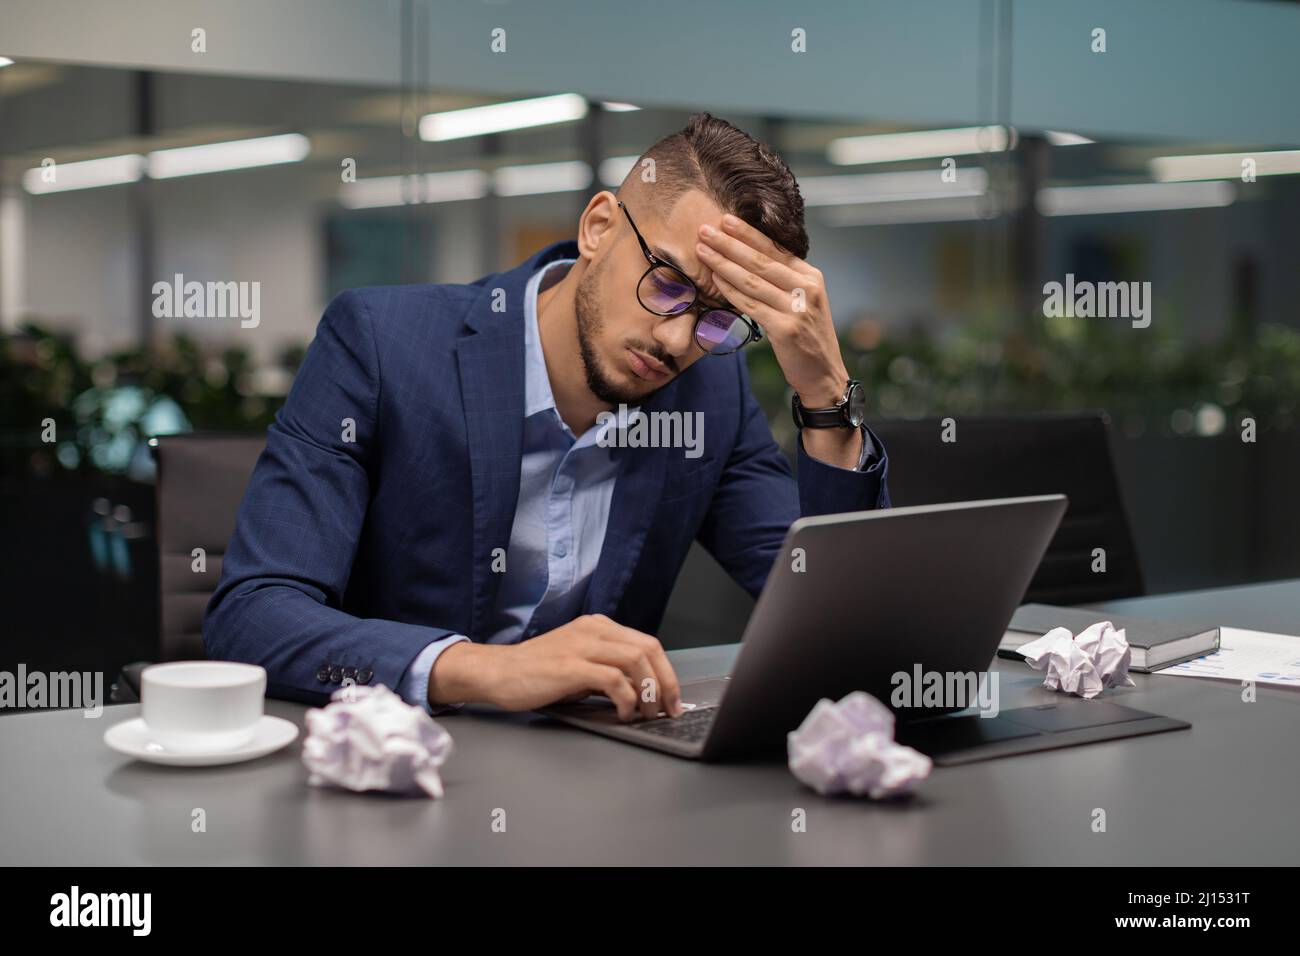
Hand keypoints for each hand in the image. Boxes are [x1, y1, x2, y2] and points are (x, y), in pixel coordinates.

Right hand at [430, 615, 682, 720]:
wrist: (497, 672)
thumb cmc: (535, 672)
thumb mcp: (578, 663)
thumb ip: (607, 669)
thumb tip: (638, 691)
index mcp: (597, 626)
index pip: (647, 643)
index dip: (666, 672)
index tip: (672, 697)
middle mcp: (593, 630)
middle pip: (648, 649)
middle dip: (665, 682)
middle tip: (669, 709)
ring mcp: (582, 646)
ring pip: (636, 661)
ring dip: (649, 691)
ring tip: (646, 714)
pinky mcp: (571, 666)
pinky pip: (614, 680)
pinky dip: (626, 699)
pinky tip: (623, 714)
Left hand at [696, 214, 848, 407]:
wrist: (823, 373)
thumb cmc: (807, 336)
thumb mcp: (804, 301)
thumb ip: (784, 280)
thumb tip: (750, 258)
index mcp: (811, 276)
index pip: (775, 249)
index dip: (748, 234)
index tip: (725, 220)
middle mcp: (807, 287)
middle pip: (761, 260)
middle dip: (729, 243)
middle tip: (704, 230)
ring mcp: (798, 307)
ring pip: (753, 280)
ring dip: (723, 263)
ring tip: (702, 251)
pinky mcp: (786, 328)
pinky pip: (751, 305)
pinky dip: (731, 291)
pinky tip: (715, 280)